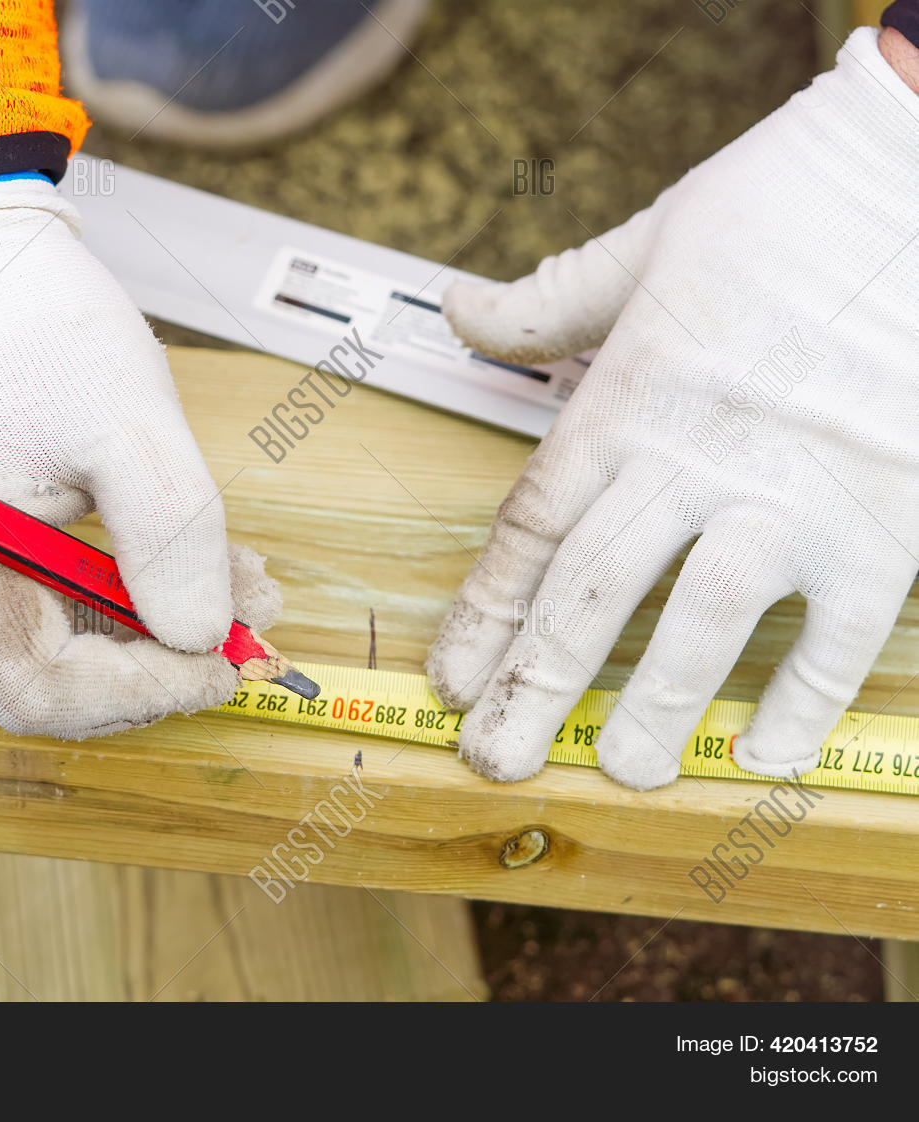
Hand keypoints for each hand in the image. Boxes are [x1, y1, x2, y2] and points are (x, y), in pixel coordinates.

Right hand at [0, 178, 278, 737]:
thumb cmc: (30, 323)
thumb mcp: (127, 418)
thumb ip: (170, 534)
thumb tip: (203, 641)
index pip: (39, 692)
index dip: (140, 694)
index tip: (223, 664)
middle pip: (50, 682)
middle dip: (161, 660)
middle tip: (251, 616)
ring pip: (58, 648)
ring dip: (154, 628)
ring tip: (240, 581)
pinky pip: (49, 605)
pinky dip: (125, 595)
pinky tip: (192, 562)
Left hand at [426, 29, 918, 788]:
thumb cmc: (788, 206)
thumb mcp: (648, 244)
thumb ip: (547, 303)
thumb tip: (459, 313)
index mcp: (628, 400)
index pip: (531, 529)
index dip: (485, 614)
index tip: (453, 678)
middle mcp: (696, 459)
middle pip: (593, 593)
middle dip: (536, 684)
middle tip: (494, 757)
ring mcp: (795, 495)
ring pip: (702, 625)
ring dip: (655, 707)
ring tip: (619, 770)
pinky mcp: (888, 522)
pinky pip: (839, 636)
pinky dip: (802, 702)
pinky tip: (758, 754)